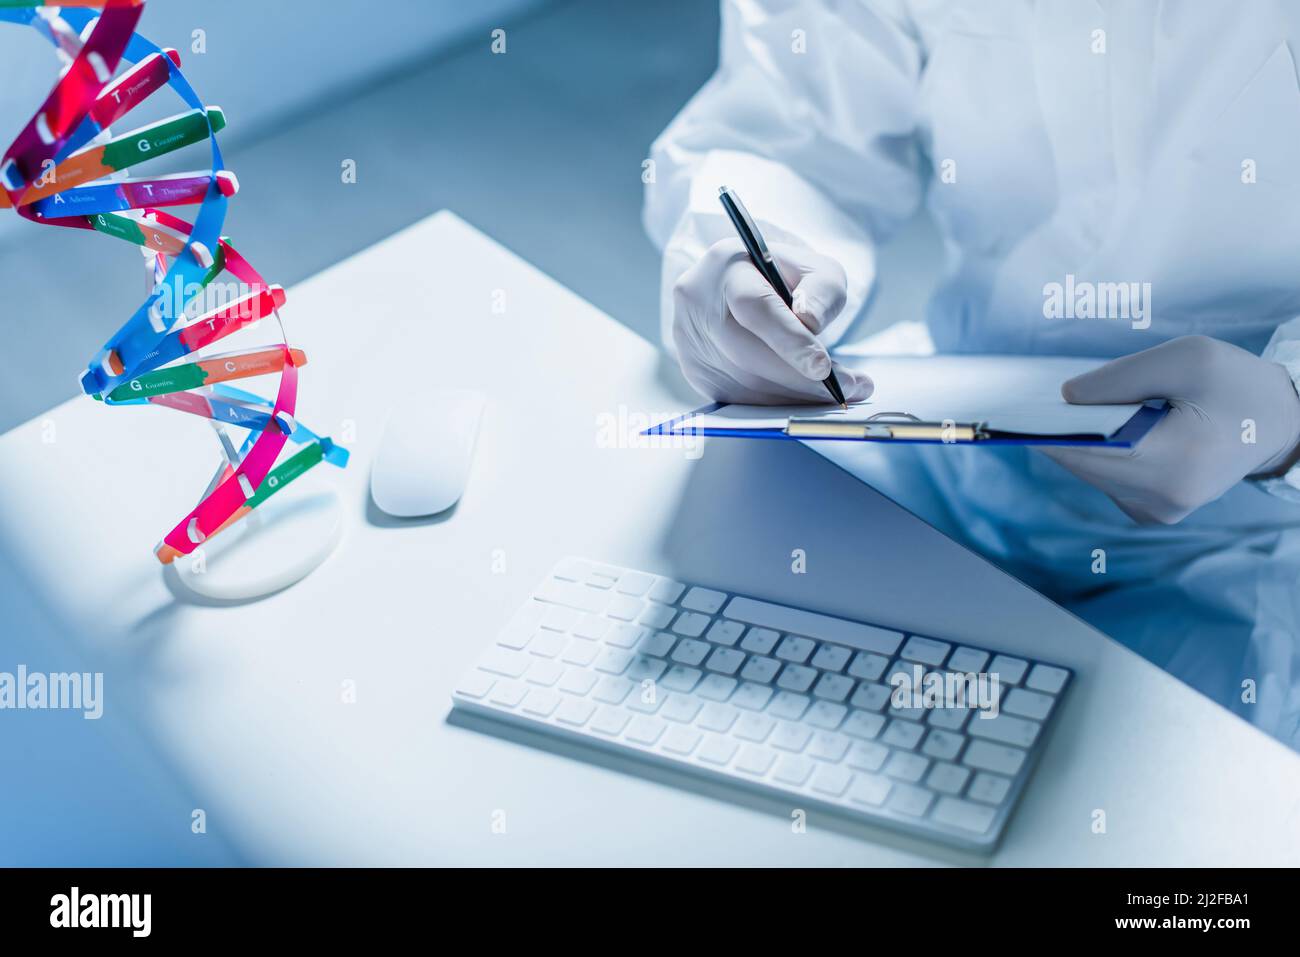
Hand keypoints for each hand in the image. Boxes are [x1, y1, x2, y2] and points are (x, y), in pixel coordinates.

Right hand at [670, 238, 873, 404]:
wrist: (743, 286)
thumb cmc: (782, 278)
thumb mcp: (814, 268)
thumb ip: (823, 288)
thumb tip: (810, 322)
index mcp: (726, 264)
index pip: (754, 307)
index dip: (789, 340)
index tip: (823, 367)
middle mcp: (697, 301)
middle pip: (746, 352)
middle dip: (800, 379)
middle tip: (847, 390)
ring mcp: (689, 339)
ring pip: (742, 382)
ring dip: (793, 397)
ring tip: (837, 395)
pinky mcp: (694, 369)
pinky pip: (736, 398)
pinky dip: (774, 405)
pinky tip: (804, 400)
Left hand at [1043, 335, 1299, 523]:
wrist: (1280, 424)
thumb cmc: (1238, 386)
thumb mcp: (1186, 358)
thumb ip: (1119, 377)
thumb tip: (1066, 398)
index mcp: (1174, 464)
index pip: (1087, 452)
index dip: (1046, 432)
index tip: (1013, 417)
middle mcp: (1162, 499)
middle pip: (1083, 464)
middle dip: (1062, 432)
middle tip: (1041, 403)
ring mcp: (1157, 511)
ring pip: (1092, 472)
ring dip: (1084, 441)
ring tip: (1092, 411)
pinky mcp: (1153, 509)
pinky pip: (1107, 478)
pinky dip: (1101, 453)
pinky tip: (1113, 429)